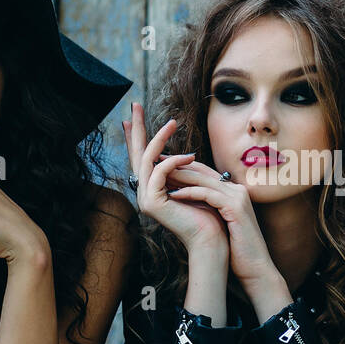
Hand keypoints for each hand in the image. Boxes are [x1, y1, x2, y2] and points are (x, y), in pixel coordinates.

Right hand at [122, 102, 227, 255]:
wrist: (212, 238)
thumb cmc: (208, 213)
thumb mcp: (193, 184)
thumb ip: (183, 171)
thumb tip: (182, 154)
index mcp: (152, 188)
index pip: (142, 157)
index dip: (137, 136)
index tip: (132, 116)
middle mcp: (144, 192)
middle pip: (137, 154)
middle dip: (136, 128)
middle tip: (135, 104)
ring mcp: (145, 198)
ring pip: (147, 159)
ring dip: (160, 138)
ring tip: (172, 123)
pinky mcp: (152, 202)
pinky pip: (159, 171)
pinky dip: (173, 160)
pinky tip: (189, 156)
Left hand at [162, 160, 282, 289]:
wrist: (255, 268)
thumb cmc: (237, 251)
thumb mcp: (222, 225)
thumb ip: (210, 211)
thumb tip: (188, 206)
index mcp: (234, 193)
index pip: (205, 173)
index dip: (183, 167)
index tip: (162, 167)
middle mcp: (237, 190)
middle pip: (204, 171)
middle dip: (178, 166)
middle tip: (156, 164)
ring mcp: (238, 197)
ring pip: (204, 179)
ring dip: (180, 176)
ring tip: (160, 176)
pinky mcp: (235, 208)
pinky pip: (207, 194)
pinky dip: (189, 192)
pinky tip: (173, 194)